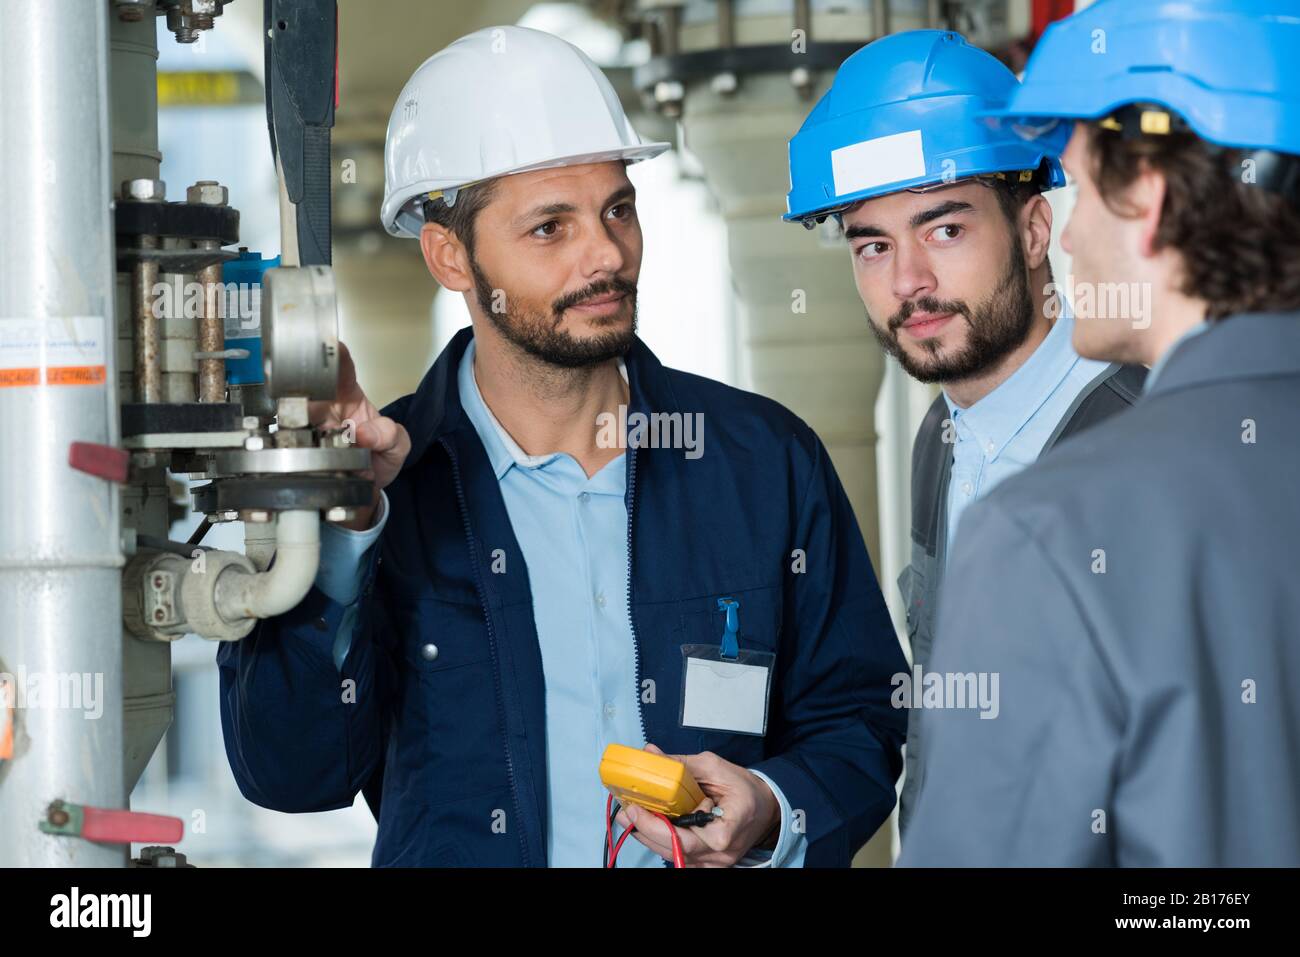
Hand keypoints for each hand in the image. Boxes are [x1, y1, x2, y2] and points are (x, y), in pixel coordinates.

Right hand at [309, 341, 409, 530]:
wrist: (366, 489)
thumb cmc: (379, 456)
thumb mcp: (397, 444)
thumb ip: (390, 435)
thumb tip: (363, 433)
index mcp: (347, 396)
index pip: (340, 368)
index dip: (334, 355)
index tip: (330, 346)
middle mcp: (323, 409)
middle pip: (305, 388)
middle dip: (302, 387)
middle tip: (309, 399)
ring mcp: (308, 430)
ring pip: (292, 418)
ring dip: (299, 425)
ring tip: (313, 438)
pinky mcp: (299, 454)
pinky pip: (290, 449)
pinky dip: (297, 453)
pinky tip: (305, 459)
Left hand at [612, 743, 780, 867]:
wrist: (767, 807)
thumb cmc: (746, 789)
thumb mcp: (715, 768)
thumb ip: (681, 764)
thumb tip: (650, 755)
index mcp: (724, 833)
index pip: (682, 838)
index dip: (654, 826)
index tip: (635, 808)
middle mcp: (717, 855)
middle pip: (673, 849)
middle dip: (644, 830)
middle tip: (625, 810)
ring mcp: (712, 863)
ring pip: (673, 854)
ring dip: (649, 835)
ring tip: (631, 816)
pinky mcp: (707, 862)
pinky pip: (679, 854)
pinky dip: (662, 840)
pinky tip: (650, 824)